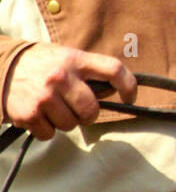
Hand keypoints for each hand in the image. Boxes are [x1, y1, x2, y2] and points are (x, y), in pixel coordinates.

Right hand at [4, 44, 136, 140]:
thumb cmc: (38, 64)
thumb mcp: (64, 57)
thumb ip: (86, 71)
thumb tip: (113, 91)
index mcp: (74, 59)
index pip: (113, 70)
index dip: (128, 86)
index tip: (130, 97)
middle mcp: (61, 77)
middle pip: (91, 109)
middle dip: (87, 114)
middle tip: (76, 109)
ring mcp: (45, 96)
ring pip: (71, 124)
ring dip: (64, 121)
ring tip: (51, 107)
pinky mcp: (30, 114)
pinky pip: (50, 134)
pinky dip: (46, 129)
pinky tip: (38, 115)